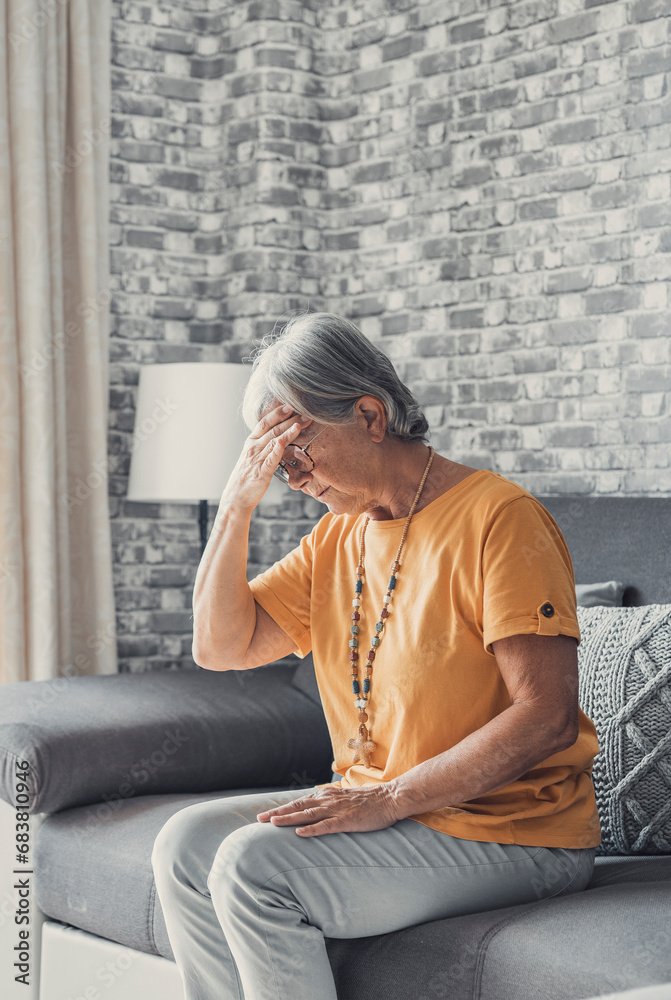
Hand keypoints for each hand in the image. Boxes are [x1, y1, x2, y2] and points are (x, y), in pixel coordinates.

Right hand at [220, 401, 311, 510]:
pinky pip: (270, 459)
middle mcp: (253, 448)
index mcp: (251, 443)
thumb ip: (264, 446)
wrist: (236, 497)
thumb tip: (278, 437)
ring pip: (273, 442)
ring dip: (288, 432)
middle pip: (273, 430)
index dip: (277, 413)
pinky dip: (277, 449)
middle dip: (289, 420)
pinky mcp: (261, 473)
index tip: (290, 406)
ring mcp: (256, 460)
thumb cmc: (246, 477)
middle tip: (304, 413)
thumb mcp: (253, 457)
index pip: (265, 423)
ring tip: (301, 424)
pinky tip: (285, 442)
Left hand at [256, 783, 400, 836]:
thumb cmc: (368, 802)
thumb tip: (316, 810)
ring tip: (272, 824)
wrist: (389, 798)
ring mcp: (337, 810)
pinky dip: (312, 829)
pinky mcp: (346, 820)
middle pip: (298, 807)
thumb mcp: (344, 800)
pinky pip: (326, 826)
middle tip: (259, 820)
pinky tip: (300, 833)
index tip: (265, 816)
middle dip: (278, 813)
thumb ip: (329, 804)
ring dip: (289, 819)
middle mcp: (328, 800)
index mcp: (327, 796)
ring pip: (307, 815)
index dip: (282, 809)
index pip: (299, 803)